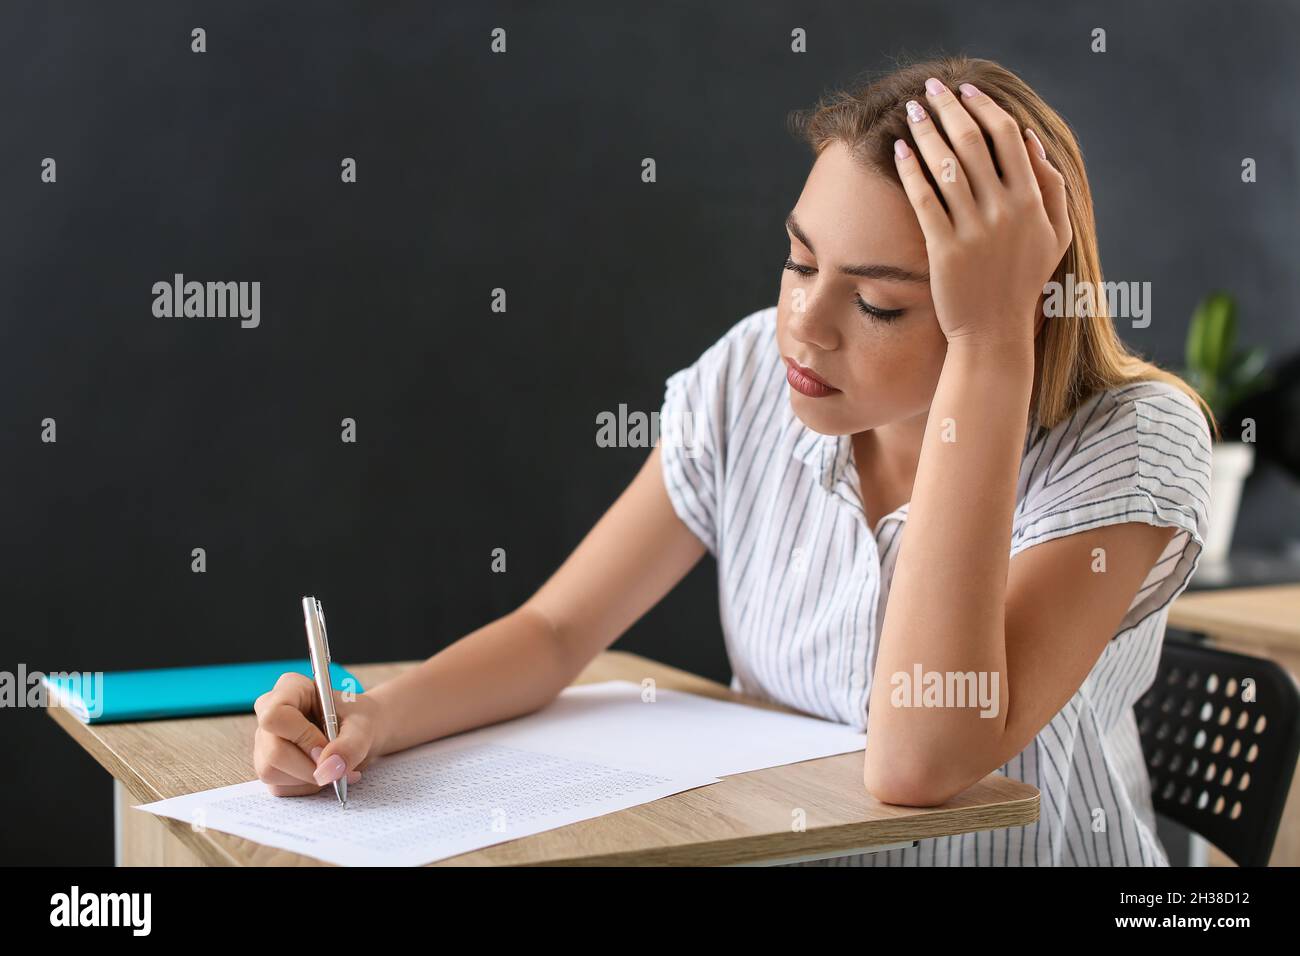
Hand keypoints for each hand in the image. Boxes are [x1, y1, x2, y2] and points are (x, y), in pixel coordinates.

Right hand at [252, 672, 385, 795]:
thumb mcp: (363, 727)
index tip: (326, 746)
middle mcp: (269, 713)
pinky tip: (324, 773)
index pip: (275, 715)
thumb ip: (350, 746)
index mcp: (290, 689)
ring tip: (335, 767)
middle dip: (310, 766)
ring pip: (273, 772)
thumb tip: (328, 771)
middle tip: (339, 765)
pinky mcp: (267, 765)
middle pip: (273, 751)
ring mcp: (264, 741)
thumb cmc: (357, 720)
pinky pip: (279, 787)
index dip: (302, 737)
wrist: (358, 732)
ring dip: (310, 778)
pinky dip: (306, 786)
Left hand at [893, 78, 1071, 348]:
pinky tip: (900, 151)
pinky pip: (924, 199)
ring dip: (926, 131)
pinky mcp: (946, 249)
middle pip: (973, 142)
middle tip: (930, 90)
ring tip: (910, 113)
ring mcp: (975, 230)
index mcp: (1033, 201)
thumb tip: (1030, 141)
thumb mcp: (1055, 236)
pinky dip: (911, 170)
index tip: (966, 91)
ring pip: (947, 166)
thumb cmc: (1022, 283)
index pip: (1007, 137)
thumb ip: (1053, 187)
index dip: (984, 107)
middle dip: (949, 108)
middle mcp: (1006, 210)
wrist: (994, 333)